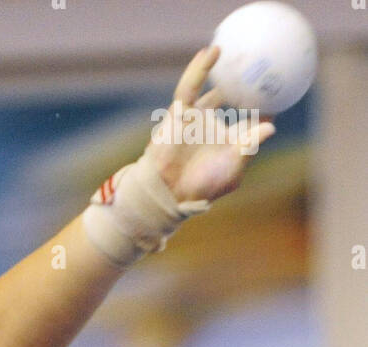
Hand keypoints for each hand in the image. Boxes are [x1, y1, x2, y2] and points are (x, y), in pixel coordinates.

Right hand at [147, 45, 275, 204]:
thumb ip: (250, 146)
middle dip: (248, 85)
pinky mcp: (180, 112)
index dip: (266, 107)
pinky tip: (211, 52)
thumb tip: (271, 127)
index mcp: (230, 141)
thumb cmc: (203, 186)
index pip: (251, 120)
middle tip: (263, 66)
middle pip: (234, 99)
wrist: (169, 190)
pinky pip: (190, 87)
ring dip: (225, 71)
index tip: (281, 93)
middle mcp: (215, 126)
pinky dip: (199, 69)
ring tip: (238, 52)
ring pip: (213, 90)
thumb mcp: (233, 167)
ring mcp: (197, 118)